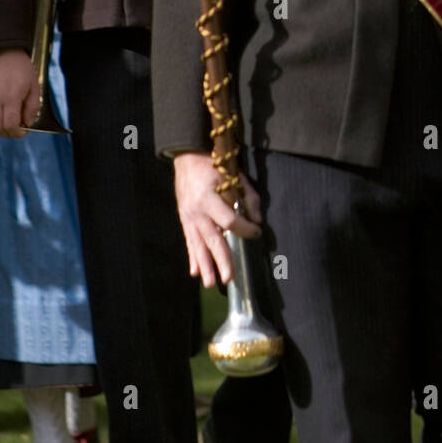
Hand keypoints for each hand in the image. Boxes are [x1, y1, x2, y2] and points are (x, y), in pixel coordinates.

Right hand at [0, 49, 41, 136]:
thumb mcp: (34, 86)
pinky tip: (1, 115)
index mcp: (12, 96)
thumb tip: (28, 123)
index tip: (23, 131)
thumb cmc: (21, 68)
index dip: (17, 133)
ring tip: (8, 122)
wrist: (6, 54)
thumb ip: (32, 107)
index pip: (11, 124)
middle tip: (16, 129)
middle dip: (9, 132)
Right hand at [173, 152, 261, 287]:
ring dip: (205, 266)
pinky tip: (195, 272)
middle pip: (212, 240)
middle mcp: (197, 211)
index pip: (229, 221)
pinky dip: (192, 257)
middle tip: (230, 278)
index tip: (257, 232)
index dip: (244, 229)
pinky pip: (189, 242)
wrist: (187, 159)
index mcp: (209, 198)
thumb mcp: (235, 176)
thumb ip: (249, 198)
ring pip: (198, 245)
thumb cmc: (215, 166)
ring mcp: (188, 218)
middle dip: (222, 260)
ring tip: (210, 283)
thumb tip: (258, 221)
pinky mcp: (184, 220)